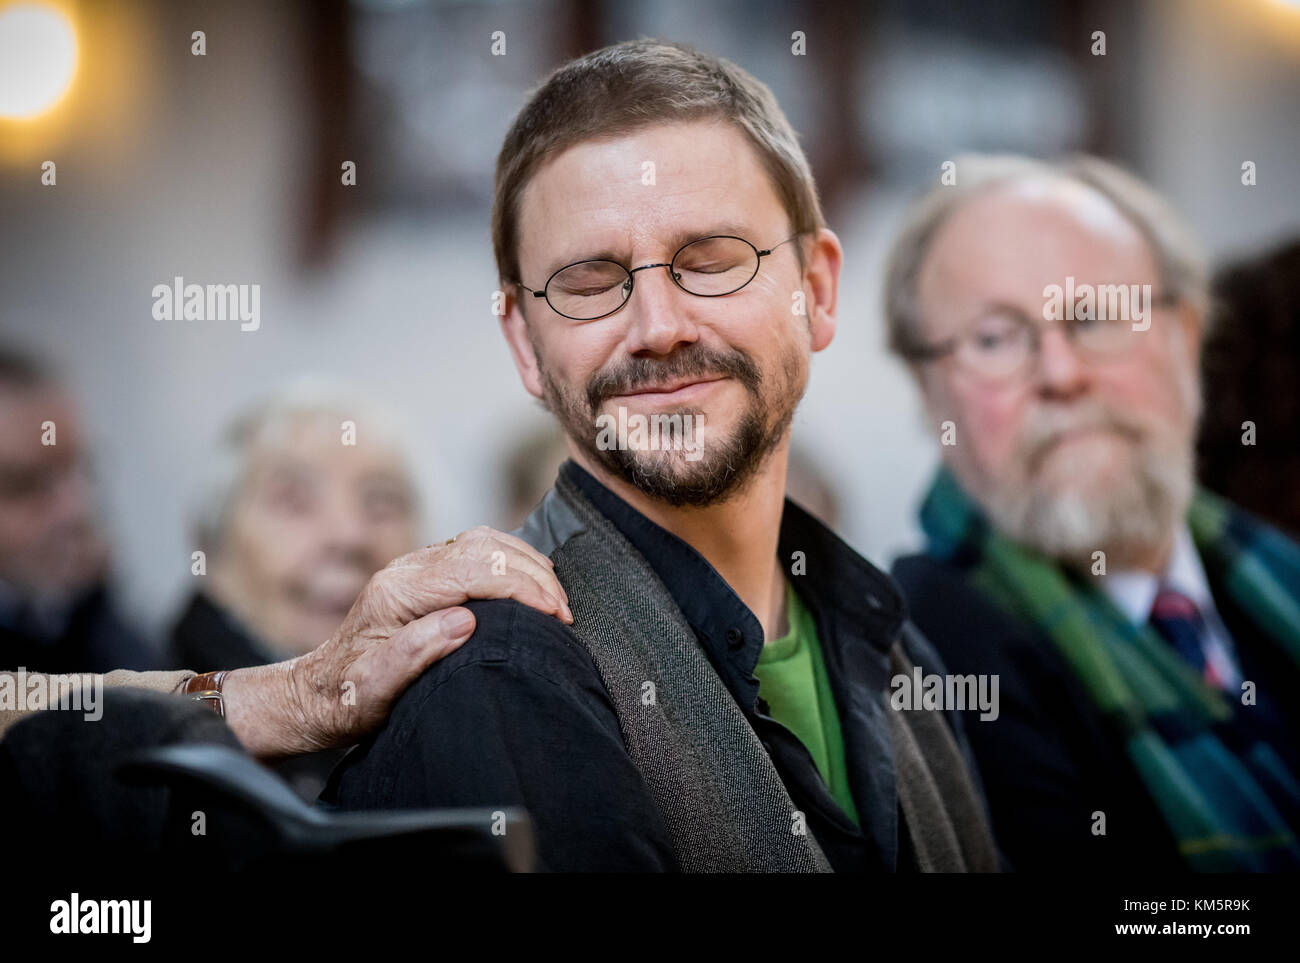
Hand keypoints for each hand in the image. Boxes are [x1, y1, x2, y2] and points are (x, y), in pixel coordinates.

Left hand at [222, 527, 569, 757]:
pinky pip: (478, 551)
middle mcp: (408, 569)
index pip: (476, 569)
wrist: (318, 695)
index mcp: (399, 591)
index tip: (556, 615)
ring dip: (527, 563)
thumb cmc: (348, 699)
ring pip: (485, 540)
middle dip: (534, 573)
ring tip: (555, 599)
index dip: (523, 586)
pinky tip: (530, 585)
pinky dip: (512, 562)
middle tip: (564, 612)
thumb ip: (416, 652)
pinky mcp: (427, 574)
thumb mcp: (376, 688)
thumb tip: (465, 621)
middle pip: (485, 546)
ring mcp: (417, 567)